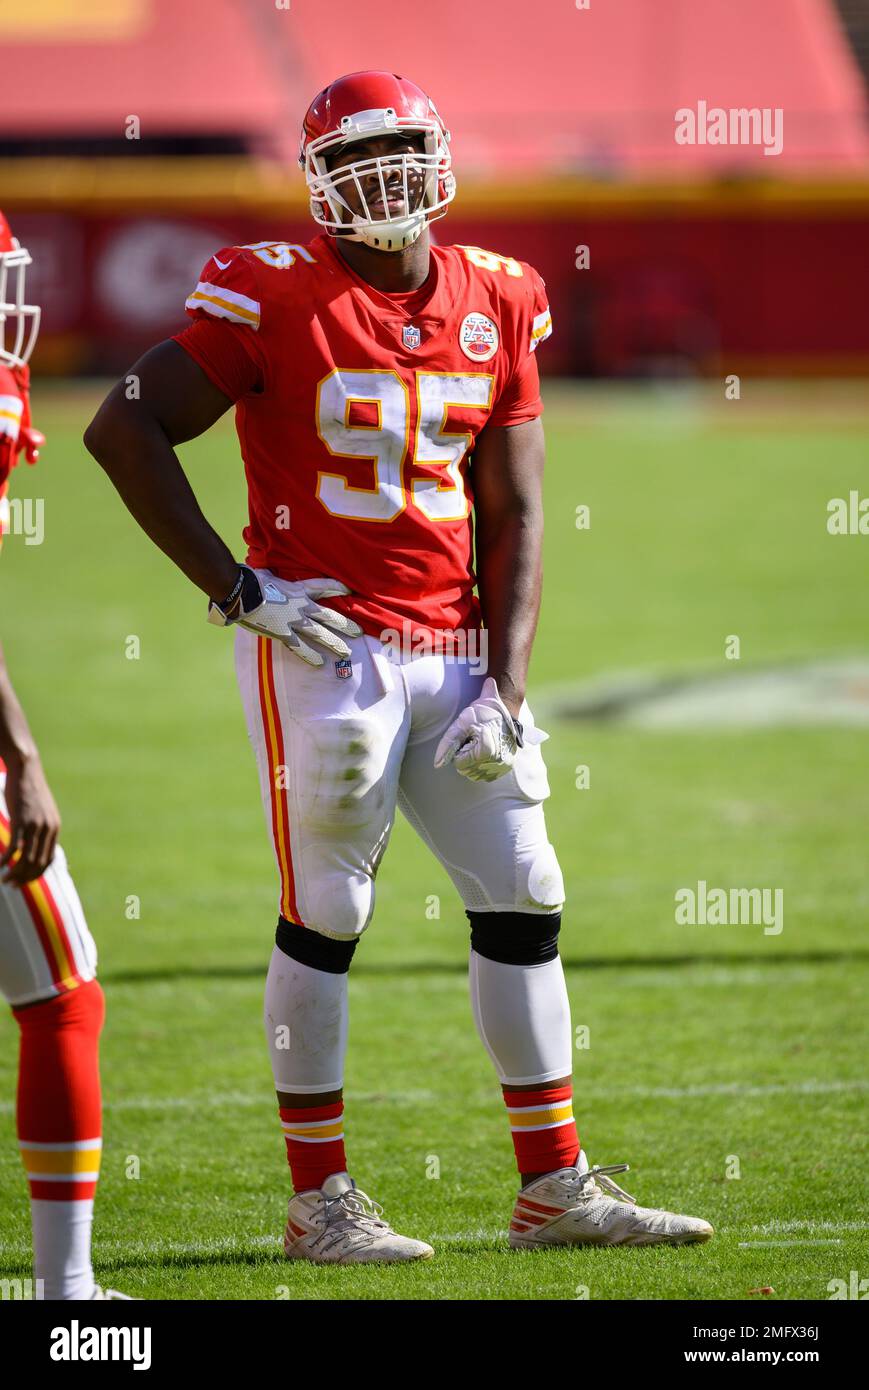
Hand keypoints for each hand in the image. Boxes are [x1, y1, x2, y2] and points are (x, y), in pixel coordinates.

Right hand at [0, 756, 60, 884]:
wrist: (26, 768)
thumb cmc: (29, 789)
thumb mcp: (41, 810)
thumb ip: (41, 827)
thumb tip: (35, 842)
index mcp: (54, 828)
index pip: (48, 861)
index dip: (36, 875)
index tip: (23, 881)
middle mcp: (48, 829)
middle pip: (38, 864)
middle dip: (24, 879)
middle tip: (11, 884)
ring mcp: (35, 826)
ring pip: (26, 859)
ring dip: (14, 873)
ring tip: (4, 880)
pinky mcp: (21, 821)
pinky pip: (14, 848)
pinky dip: (6, 860)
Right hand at [207, 565, 362, 665]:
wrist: (241, 592)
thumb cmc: (251, 579)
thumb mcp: (267, 572)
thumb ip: (273, 575)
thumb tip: (266, 571)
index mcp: (298, 589)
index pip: (323, 587)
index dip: (337, 588)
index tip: (350, 590)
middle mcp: (302, 606)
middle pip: (329, 616)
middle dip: (345, 624)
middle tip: (359, 632)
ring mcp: (294, 621)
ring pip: (320, 633)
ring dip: (335, 643)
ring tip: (347, 652)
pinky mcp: (284, 634)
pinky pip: (300, 647)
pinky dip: (311, 655)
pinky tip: (321, 663)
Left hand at [434, 676, 537, 782]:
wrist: (503, 709)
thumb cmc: (481, 714)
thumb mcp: (461, 724)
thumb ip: (448, 744)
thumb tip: (437, 765)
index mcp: (486, 751)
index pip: (459, 763)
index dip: (459, 749)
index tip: (468, 737)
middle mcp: (497, 762)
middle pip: (467, 771)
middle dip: (466, 756)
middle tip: (474, 740)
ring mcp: (503, 766)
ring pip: (475, 775)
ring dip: (474, 762)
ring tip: (480, 745)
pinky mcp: (507, 767)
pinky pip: (486, 775)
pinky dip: (483, 765)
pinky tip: (487, 752)